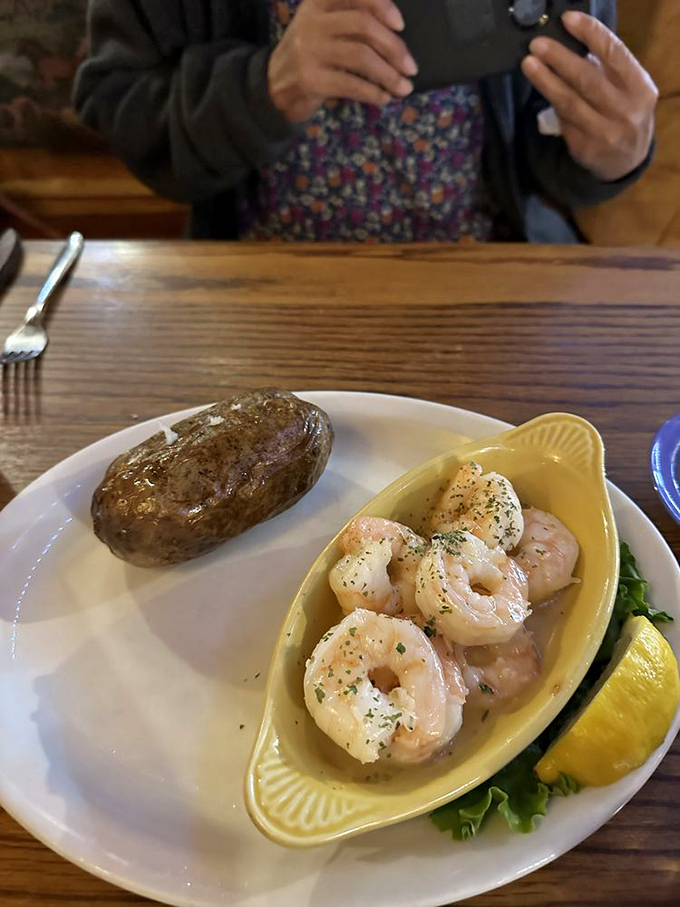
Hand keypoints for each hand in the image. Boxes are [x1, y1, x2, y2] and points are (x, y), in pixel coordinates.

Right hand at [268, 0, 417, 122]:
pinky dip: (373, 92)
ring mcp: (310, 51)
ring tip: (403, 87)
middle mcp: (313, 22)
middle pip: (364, 26)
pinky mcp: (311, 80)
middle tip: (411, 66)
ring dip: (389, 74)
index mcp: (318, 2)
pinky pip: (352, 84)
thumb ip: (350, 18)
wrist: (275, 85)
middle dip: (394, 48)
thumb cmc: (311, 55)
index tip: (400, 25)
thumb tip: (396, 35)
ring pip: (361, 56)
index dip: (382, 6)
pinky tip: (384, 97)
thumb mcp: (323, 25)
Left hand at [521, 12, 657, 181]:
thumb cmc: (625, 111)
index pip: (614, 54)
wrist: (628, 159)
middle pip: (587, 80)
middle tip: (537, 45)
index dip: (591, 34)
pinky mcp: (585, 149)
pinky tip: (543, 89)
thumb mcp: (628, 88)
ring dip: (546, 81)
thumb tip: (570, 43)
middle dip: (559, 59)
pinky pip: (564, 121)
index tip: (568, 20)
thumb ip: (607, 69)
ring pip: (569, 103)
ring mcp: (604, 133)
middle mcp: (624, 110)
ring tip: (528, 65)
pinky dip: (553, 104)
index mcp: (639, 87)